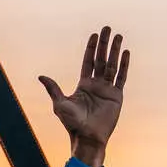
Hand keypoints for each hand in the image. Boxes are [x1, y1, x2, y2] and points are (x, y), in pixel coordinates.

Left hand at [39, 26, 129, 166]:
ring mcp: (107, 90)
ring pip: (112, 65)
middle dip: (105, 44)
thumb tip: (41, 76)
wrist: (88, 137)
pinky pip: (121, 77)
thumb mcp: (60, 104)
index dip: (91, 48)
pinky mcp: (117, 97)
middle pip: (101, 59)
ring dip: (115, 51)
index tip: (95, 35)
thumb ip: (53, 89)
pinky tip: (126, 53)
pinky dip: (124, 65)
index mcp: (84, 85)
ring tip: (119, 36)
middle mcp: (96, 85)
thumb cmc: (72, 124)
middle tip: (108, 28)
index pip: (88, 61)